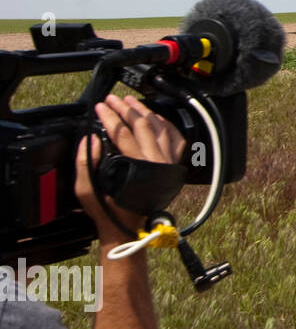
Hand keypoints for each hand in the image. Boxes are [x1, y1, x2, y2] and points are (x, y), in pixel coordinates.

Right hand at [75, 94, 186, 242]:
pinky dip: (165, 124)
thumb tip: (90, 139)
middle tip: (112, 99)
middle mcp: (156, 164)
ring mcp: (167, 164)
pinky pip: (175, 139)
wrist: (128, 228)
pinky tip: (154, 116)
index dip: (110, 116)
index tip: (100, 107)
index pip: (122, 133)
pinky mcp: (172, 166)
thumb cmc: (109, 210)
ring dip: (145, 112)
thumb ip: (86, 163)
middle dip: (125, 109)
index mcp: (136, 168)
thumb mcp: (87, 190)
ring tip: (131, 102)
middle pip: (142, 126)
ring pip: (160, 129)